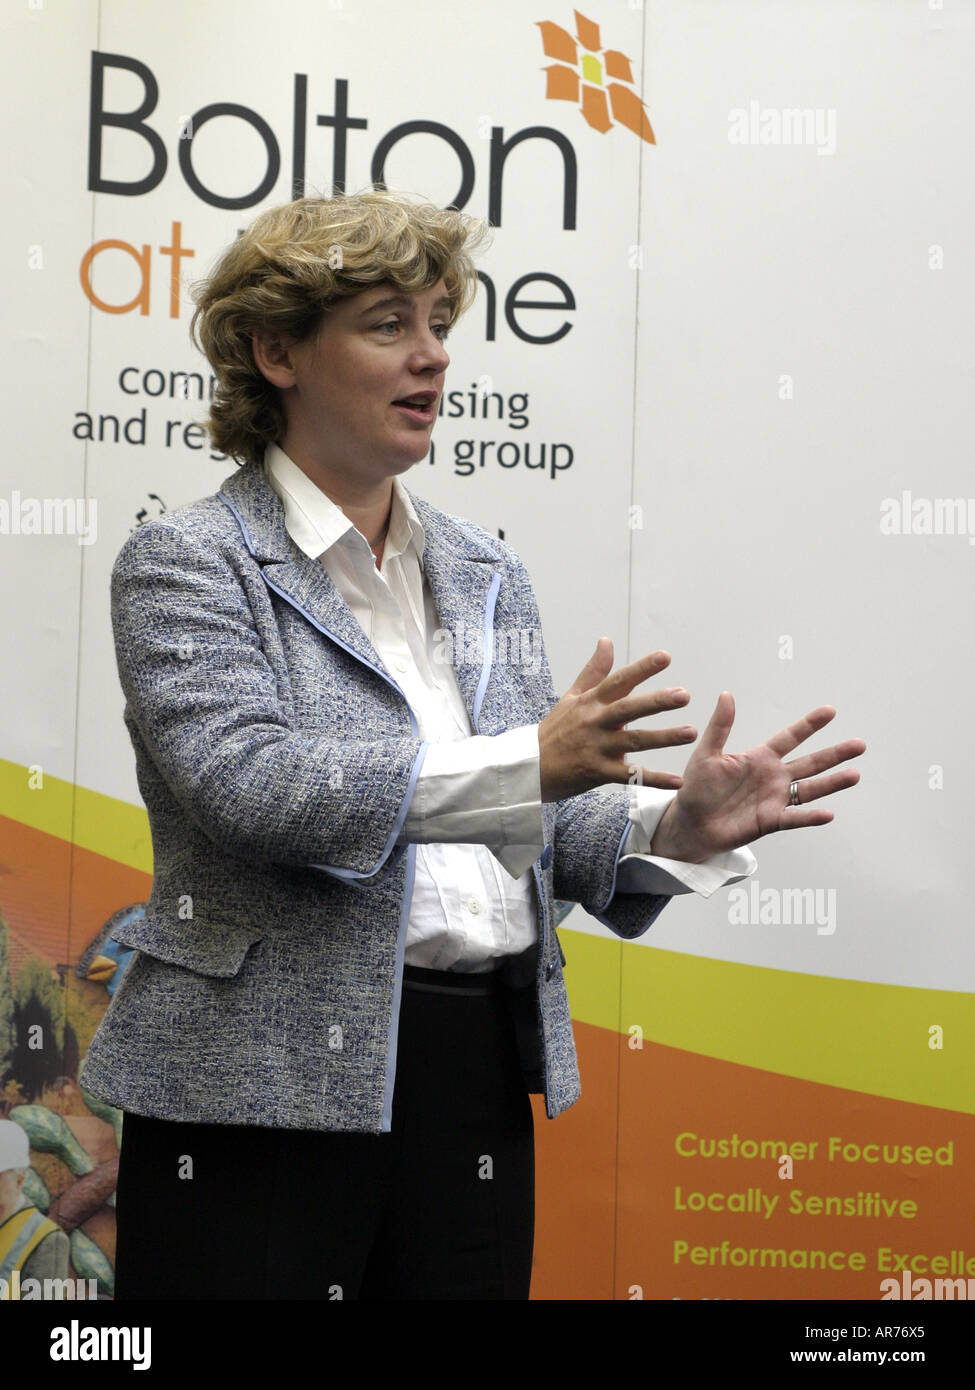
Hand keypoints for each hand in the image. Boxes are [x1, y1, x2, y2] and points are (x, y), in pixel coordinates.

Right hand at [538, 638, 697, 801]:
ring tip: (691, 733)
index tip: (665, 656)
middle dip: (657, 701)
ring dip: (664, 737)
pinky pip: (631, 776)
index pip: (619, 680)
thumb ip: (594, 670)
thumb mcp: (571, 696)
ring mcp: (598, 748)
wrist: (529, 766)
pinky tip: (677, 781)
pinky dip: (654, 779)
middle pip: (629, 709)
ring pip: (635, 741)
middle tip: (684, 695)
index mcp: (591, 702)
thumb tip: (607, 640)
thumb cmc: (555, 730)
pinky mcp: (599, 772)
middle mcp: (596, 722)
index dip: (642, 668)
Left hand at [648, 693, 865, 862]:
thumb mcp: (706, 754)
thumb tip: (727, 695)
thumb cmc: (696, 788)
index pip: (790, 738)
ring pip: (810, 789)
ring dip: (832, 783)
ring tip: (855, 775)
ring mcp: (775, 799)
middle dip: (834, 753)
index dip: (809, 725)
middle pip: (810, 762)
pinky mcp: (770, 821)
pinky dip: (810, 817)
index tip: (830, 711)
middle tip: (860, 744)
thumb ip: (720, 727)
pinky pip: (794, 818)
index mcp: (760, 758)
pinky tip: (828, 813)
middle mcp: (773, 777)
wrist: (690, 822)